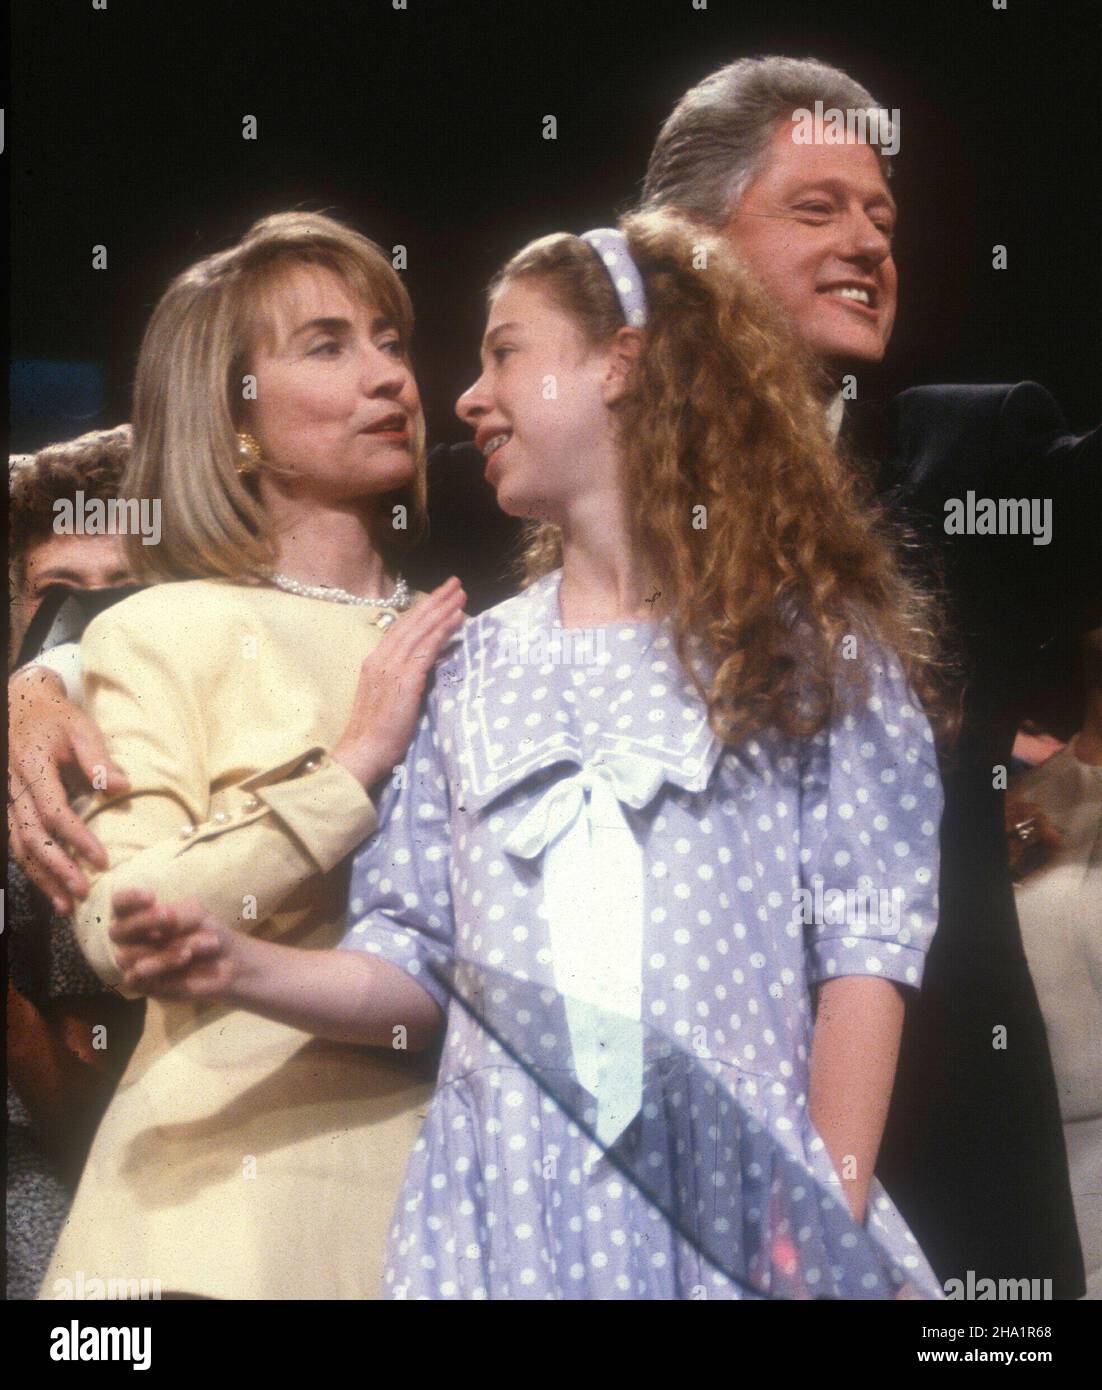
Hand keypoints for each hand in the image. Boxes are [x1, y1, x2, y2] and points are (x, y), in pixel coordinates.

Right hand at [7, 667, 128, 912]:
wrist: (23, 705)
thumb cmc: (57, 717)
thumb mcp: (80, 728)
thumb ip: (98, 758)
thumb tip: (121, 787)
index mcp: (31, 766)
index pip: (52, 811)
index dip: (76, 838)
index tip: (101, 860)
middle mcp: (14, 787)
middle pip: (31, 836)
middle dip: (56, 867)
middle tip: (82, 891)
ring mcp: (8, 799)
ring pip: (19, 846)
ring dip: (41, 877)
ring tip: (65, 905)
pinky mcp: (10, 807)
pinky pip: (17, 843)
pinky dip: (33, 868)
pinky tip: (50, 888)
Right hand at [108, 889, 240, 1000]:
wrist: (228, 962)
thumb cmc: (207, 932)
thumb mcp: (196, 915)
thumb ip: (177, 916)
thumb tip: (161, 924)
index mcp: (139, 916)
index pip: (119, 906)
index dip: (127, 899)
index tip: (151, 896)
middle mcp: (132, 940)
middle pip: (116, 931)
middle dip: (142, 922)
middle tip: (169, 915)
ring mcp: (135, 963)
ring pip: (128, 957)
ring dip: (162, 949)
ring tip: (192, 948)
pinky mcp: (144, 985)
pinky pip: (137, 978)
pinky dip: (161, 967)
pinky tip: (185, 957)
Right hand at [331, 577, 465, 786]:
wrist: (363, 750)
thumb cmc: (375, 733)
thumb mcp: (386, 698)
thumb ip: (399, 679)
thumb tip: (418, 669)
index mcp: (374, 661)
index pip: (400, 628)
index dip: (420, 611)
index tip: (437, 598)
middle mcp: (381, 658)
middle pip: (412, 622)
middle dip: (435, 601)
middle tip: (455, 583)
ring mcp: (392, 667)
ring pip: (421, 630)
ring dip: (443, 610)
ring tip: (461, 594)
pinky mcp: (405, 679)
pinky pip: (428, 648)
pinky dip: (443, 631)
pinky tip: (457, 620)